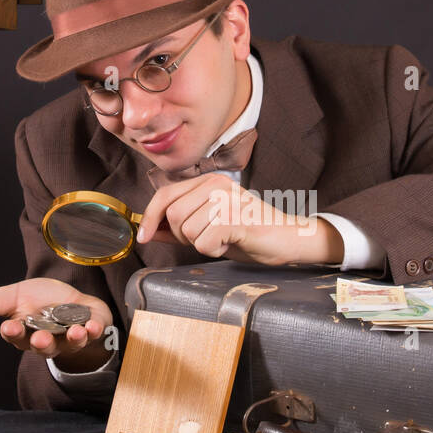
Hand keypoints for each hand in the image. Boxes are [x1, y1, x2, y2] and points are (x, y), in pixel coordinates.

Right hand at [0, 278, 112, 364]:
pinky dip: (95, 329)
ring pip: (71, 343)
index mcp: (25, 333)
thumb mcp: (11, 297)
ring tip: (76, 331)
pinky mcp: (92, 329)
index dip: (14, 334)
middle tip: (41, 339)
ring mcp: (71, 337)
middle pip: (43, 347)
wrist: (69, 297)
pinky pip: (95, 333)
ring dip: (74, 339)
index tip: (10, 328)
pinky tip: (94, 324)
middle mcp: (48, 340)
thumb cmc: (38, 301)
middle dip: (43, 343)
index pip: (16, 337)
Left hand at [135, 174, 342, 265]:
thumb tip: (150, 230)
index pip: (165, 194)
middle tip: (207, 239)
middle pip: (173, 215)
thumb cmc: (251, 234)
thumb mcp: (210, 228)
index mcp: (209, 181)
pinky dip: (214, 251)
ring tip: (223, 240)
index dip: (150, 217)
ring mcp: (227, 199)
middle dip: (183, 236)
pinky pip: (205, 242)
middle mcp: (217, 184)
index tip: (144, 237)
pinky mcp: (236, 218)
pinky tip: (230, 244)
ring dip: (201, 244)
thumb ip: (180, 227)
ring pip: (188, 230)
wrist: (289, 239)